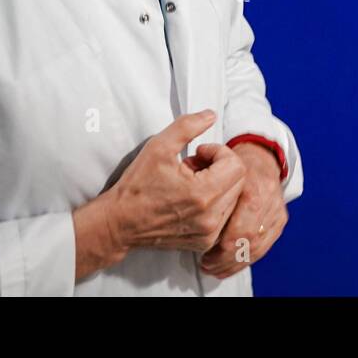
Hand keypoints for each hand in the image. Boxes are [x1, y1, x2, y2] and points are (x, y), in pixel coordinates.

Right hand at [106, 110, 245, 253]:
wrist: (119, 223)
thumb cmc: (137, 186)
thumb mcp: (159, 146)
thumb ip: (188, 125)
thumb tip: (211, 115)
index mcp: (203, 194)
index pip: (236, 165)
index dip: (218, 151)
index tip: (198, 152)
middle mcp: (211, 217)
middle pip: (238, 181)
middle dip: (220, 166)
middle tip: (194, 165)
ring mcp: (209, 233)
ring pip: (233, 198)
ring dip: (218, 184)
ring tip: (191, 181)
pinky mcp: (204, 242)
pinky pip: (224, 215)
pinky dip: (214, 203)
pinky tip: (192, 198)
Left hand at [199, 143, 287, 279]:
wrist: (263, 159)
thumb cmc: (237, 163)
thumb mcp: (217, 166)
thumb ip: (202, 179)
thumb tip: (183, 195)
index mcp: (250, 190)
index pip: (239, 228)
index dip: (220, 246)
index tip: (202, 252)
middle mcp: (266, 201)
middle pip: (247, 241)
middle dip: (225, 258)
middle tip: (206, 264)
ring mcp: (275, 212)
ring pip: (256, 248)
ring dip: (233, 263)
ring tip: (214, 268)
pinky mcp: (279, 221)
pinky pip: (264, 248)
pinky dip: (245, 261)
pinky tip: (229, 267)